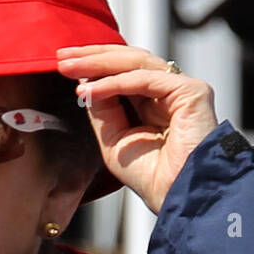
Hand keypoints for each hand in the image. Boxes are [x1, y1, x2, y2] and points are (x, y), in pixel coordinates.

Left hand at [56, 44, 218, 214]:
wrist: (179, 197)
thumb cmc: (154, 178)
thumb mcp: (115, 141)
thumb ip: (103, 111)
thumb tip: (85, 84)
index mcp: (154, 102)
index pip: (123, 72)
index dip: (94, 65)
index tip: (65, 65)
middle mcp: (169, 91)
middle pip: (129, 60)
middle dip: (92, 56)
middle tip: (62, 57)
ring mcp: (182, 89)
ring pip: (136, 62)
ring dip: (99, 63)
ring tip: (70, 67)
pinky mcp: (191, 91)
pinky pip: (146, 79)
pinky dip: (115, 83)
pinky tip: (90, 90)